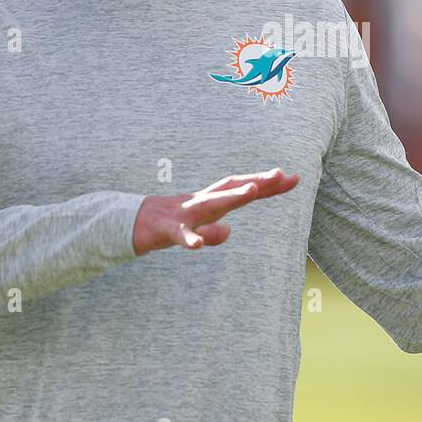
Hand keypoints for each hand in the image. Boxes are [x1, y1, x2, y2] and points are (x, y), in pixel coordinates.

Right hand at [132, 167, 300, 255]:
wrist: (126, 225)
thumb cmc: (162, 226)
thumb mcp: (192, 230)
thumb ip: (212, 230)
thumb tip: (228, 232)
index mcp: (209, 203)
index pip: (242, 189)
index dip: (269, 185)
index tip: (295, 178)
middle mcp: (200, 202)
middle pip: (232, 188)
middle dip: (257, 182)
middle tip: (281, 174)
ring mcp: (184, 214)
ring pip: (211, 203)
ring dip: (232, 196)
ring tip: (253, 191)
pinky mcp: (167, 229)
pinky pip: (180, 236)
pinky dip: (190, 240)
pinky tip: (198, 247)